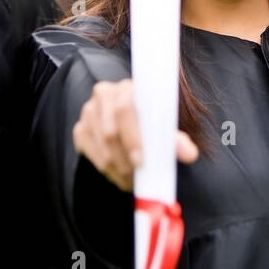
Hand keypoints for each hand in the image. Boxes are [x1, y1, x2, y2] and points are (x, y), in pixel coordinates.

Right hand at [72, 79, 198, 191]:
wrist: (132, 122)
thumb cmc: (150, 123)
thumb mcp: (164, 129)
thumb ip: (176, 140)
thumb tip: (189, 153)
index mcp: (128, 88)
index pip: (124, 109)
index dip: (132, 137)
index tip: (140, 161)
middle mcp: (104, 94)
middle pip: (110, 130)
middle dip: (123, 159)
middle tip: (135, 177)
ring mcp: (89, 111)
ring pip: (99, 145)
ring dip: (115, 167)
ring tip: (130, 180)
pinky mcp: (80, 128)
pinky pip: (88, 152)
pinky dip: (104, 168)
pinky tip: (118, 175)